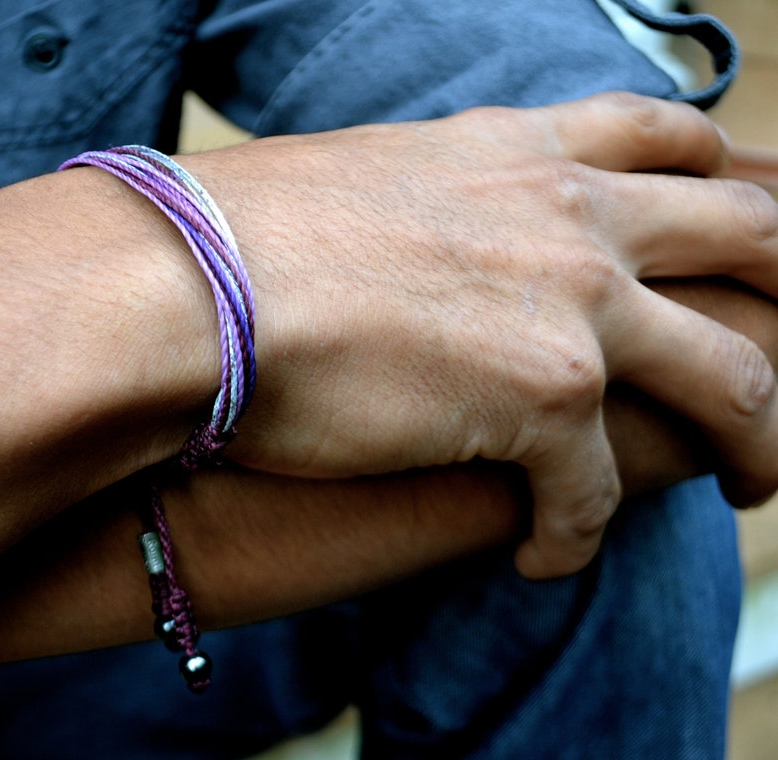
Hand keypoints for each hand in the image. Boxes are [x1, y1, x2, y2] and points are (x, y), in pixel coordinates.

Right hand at [180, 92, 777, 577]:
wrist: (191, 285)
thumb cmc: (239, 239)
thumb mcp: (364, 181)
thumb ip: (437, 199)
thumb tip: (425, 232)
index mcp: (520, 150)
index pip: (671, 139)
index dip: (723, 185)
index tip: (726, 233)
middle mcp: (571, 213)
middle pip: (750, 239)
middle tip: (775, 368)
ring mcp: (574, 301)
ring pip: (735, 380)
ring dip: (754, 442)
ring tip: (744, 483)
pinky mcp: (546, 398)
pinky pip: (597, 491)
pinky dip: (578, 531)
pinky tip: (545, 552)